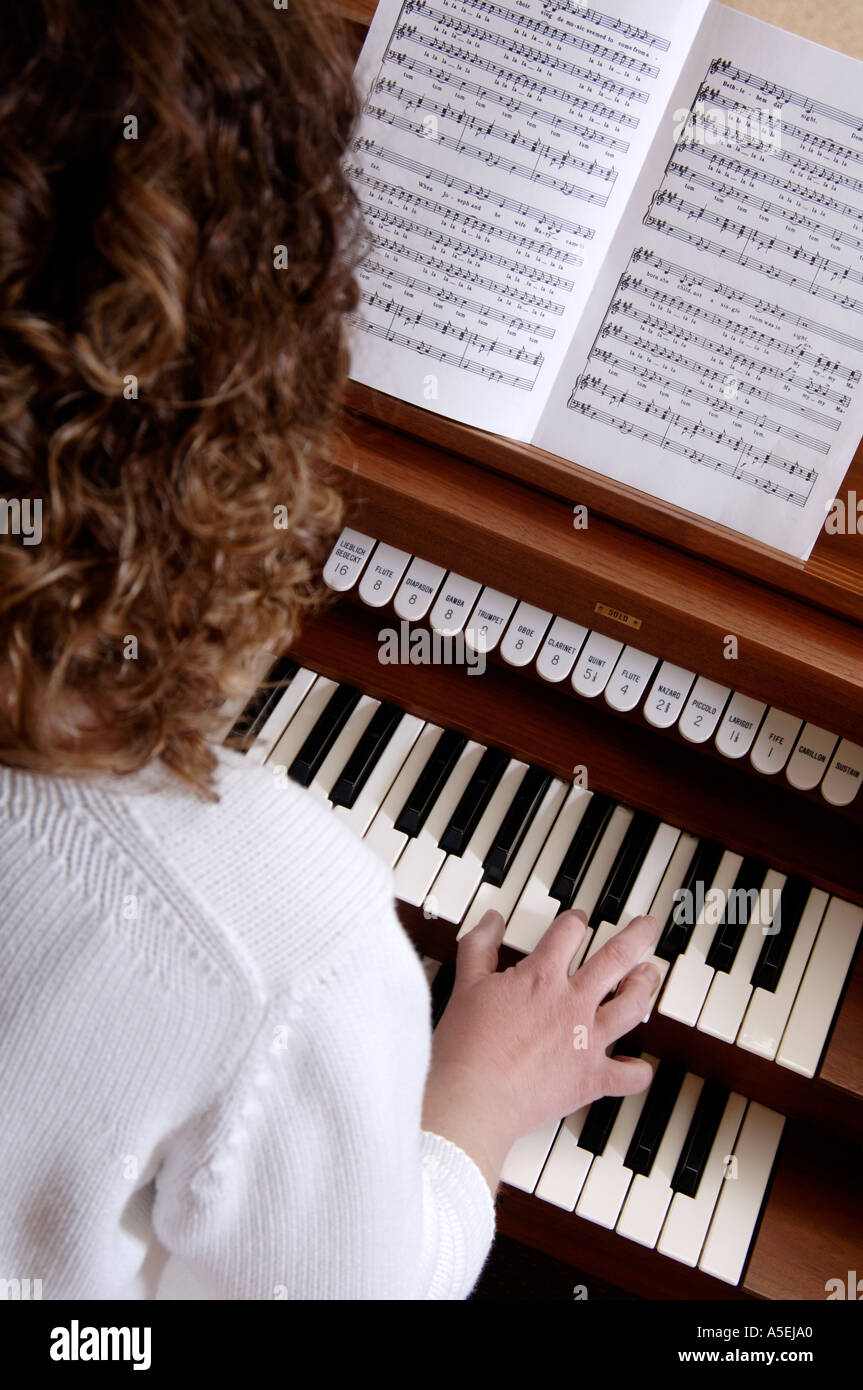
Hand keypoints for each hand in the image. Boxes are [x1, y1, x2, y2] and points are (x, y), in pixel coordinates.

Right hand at [421, 909, 660, 1193]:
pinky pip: (630, 1075)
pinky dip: (638, 1070)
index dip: (575, 921)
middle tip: (647, 927)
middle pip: (616, 958)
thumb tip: (492, 921)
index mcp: (542, 977)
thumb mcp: (466, 984)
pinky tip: (637, 1065)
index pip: (569, 933)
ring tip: (649, 977)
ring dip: (645, 988)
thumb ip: (480, 946)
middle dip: (637, 936)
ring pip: (632, 1006)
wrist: (474, 1098)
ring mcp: (587, 1041)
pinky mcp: (592, 1079)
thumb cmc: (466, 1046)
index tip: (578, 922)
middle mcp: (572, 1004)